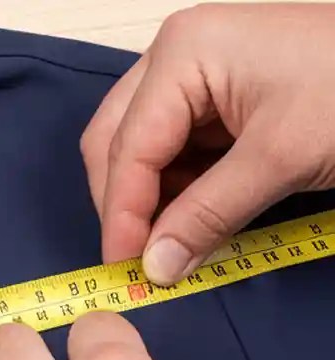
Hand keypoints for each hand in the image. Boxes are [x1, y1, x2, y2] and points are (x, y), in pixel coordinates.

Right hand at [81, 3, 334, 284]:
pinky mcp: (217, 96)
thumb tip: (155, 267)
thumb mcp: (281, 159)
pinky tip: (191, 221)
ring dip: (150, 201)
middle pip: (116, 142)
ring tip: (169, 246)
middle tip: (138, 260)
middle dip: (125, 204)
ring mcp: (194, 74)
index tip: (126, 267)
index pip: (126, 145)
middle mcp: (175, 56)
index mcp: (182, 53)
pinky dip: (177, 190)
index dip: (121, 212)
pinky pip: (174, 149)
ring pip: (140, 149)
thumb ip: (209, 215)